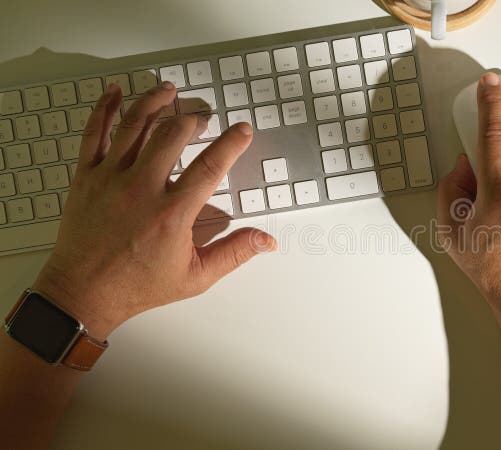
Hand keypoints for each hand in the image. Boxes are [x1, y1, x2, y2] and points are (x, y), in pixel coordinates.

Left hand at [32, 82, 276, 338]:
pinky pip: (94, 133)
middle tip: (204, 115)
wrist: (83, 292)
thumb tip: (266, 240)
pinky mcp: (86, 177)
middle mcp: (141, 189)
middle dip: (193, 118)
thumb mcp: (196, 276)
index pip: (211, 166)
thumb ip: (234, 252)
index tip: (242, 130)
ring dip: (155, 101)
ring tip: (170, 90)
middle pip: (172, 135)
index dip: (231, 143)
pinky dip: (104, 108)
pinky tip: (115, 92)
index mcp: (172, 213)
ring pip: (134, 125)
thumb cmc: (138, 285)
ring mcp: (111, 179)